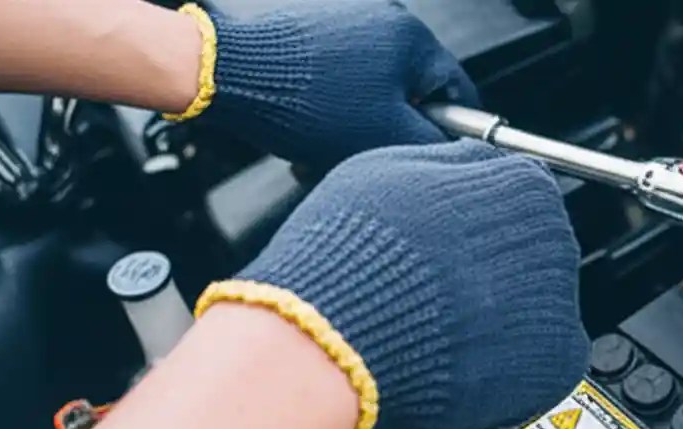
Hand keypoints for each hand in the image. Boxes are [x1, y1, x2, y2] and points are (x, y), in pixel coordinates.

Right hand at [198, 140, 588, 428]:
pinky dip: (510, 368)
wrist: (335, 340)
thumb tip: (478, 160)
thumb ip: (452, 162)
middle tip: (437, 291)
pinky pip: (542, 364)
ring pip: (538, 309)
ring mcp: (557, 308)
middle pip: (534, 254)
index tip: (453, 244)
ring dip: (500, 318)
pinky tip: (462, 360)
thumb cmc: (349, 255)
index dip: (478, 224)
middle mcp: (554, 244)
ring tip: (441, 327)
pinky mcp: (552, 367)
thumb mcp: (390, 167)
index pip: (522, 197)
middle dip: (492, 271)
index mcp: (524, 187)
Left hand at [204, 0, 477, 167]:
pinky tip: (311, 129)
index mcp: (412, 38)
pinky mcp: (314, 30)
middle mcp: (384, 19)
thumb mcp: (385, 136)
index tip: (437, 151)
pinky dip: (333, 107)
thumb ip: (434, 143)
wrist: (226, 73)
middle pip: (411, 91)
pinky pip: (341, 76)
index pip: (456, 90)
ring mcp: (346, 21)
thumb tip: (453, 146)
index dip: (452, 129)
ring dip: (359, 125)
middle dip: (393, 130)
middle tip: (370, 155)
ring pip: (373, 89)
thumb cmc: (303, 103)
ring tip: (330, 148)